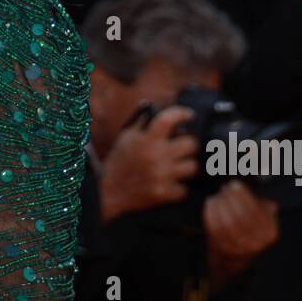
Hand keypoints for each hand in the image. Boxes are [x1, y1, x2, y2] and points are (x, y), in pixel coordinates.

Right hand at [99, 105, 199, 223]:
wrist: (109, 190)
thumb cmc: (120, 160)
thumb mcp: (127, 135)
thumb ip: (142, 120)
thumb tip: (154, 107)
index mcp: (146, 138)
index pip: (169, 119)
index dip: (182, 114)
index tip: (189, 115)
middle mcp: (155, 155)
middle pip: (191, 144)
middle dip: (188, 144)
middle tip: (184, 146)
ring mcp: (161, 176)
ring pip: (192, 167)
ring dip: (187, 165)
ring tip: (179, 165)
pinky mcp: (163, 193)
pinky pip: (184, 189)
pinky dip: (179, 187)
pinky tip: (172, 183)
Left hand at [203, 181, 278, 284]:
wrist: (236, 256)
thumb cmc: (249, 229)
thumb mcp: (262, 216)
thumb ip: (263, 201)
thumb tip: (261, 178)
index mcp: (269, 232)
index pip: (256, 212)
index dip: (243, 196)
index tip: (235, 184)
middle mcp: (255, 242)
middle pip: (241, 217)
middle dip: (231, 198)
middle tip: (225, 188)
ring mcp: (238, 247)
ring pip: (227, 222)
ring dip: (221, 204)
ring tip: (219, 195)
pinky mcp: (222, 247)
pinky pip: (214, 227)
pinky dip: (211, 212)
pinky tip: (211, 202)